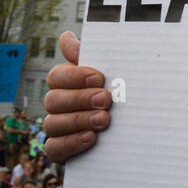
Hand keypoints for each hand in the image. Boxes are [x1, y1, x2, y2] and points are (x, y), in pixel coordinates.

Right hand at [44, 31, 110, 163]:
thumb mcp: (111, 76)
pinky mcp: (61, 150)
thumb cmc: (119, 95)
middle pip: (53, 100)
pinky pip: (54, 148)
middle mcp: (59, 105)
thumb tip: (66, 37)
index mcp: (68, 84)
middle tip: (106, 100)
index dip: (74, 76)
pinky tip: (90, 138)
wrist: (135, 131)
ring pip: (52, 123)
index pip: (57, 76)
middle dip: (80, 99)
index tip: (99, 77)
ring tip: (104, 121)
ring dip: (78, 120)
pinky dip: (70, 143)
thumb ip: (93, 57)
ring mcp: (58, 128)